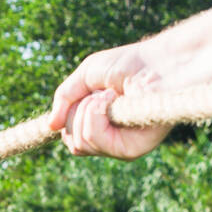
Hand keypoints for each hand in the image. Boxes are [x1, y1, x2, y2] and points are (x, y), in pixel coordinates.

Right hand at [49, 44, 173, 159]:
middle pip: (73, 144)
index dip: (70, 117)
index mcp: (104, 128)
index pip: (72, 138)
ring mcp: (122, 149)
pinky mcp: (131, 150)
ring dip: (88, 110)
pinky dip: (96, 114)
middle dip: (78, 112)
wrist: (161, 60)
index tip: (86, 95)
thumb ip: (64, 98)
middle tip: (102, 93)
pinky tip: (114, 99)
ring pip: (80, 143)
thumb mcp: (86, 77)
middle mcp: (114, 142)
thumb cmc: (132, 64)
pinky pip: (93, 139)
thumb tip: (50, 126)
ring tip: (110, 94)